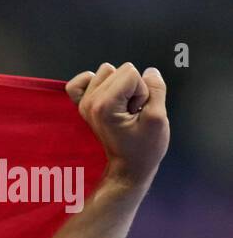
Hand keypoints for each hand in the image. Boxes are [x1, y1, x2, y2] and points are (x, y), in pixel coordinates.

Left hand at [65, 62, 169, 185]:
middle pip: (121, 70)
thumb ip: (156, 89)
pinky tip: (106, 94)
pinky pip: (80, 81)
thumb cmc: (144, 148)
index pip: (132, 73)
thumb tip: (150, 71)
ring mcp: (83, 103)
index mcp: (105, 105)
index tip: (140, 111)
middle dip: (133, 88)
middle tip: (133, 112)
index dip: (143, 90)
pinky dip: (94, 81)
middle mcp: (90, 102)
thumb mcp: (158, 118)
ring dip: (120, 86)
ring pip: (107, 71)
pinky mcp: (83, 105)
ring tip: (124, 109)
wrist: (128, 167)